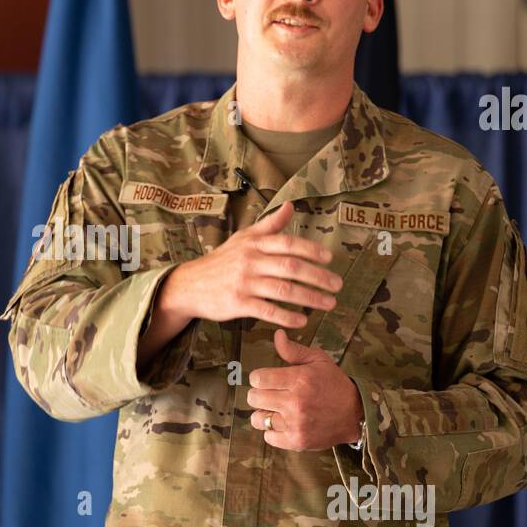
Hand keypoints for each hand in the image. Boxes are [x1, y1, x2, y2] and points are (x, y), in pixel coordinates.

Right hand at [158, 202, 342, 328]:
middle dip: (318, 276)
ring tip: (328, 303)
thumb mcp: (243, 238)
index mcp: (253, 244)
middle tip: (337, 284)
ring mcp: (243, 283)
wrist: (190, 285)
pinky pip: (267, 310)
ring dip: (310, 298)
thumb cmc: (221, 261)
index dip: (310, 250)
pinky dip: (287, 316)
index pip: (287, 243)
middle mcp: (249, 261)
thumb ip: (269, 225)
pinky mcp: (237, 303)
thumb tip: (291, 206)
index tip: (329, 259)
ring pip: (283, 290)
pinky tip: (302, 320)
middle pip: (290, 267)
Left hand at [246, 329, 362, 450]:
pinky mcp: (297, 441)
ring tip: (275, 410)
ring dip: (264, 414)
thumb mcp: (318, 360)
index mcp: (299, 379)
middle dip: (259, 394)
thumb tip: (277, 335)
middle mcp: (295, 402)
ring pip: (258, 419)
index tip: (266, 380)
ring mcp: (296, 424)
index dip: (259, 377)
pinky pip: (268, 437)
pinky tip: (283, 423)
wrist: (356, 413)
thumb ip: (293, 350)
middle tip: (271, 395)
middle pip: (253, 398)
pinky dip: (272, 431)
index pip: (258, 378)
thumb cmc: (334, 383)